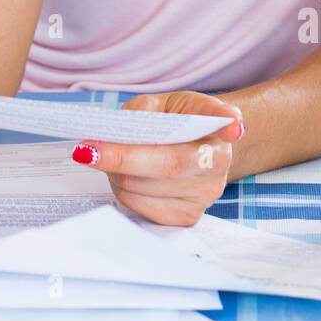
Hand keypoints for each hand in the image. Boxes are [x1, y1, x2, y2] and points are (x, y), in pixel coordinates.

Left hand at [71, 91, 244, 226]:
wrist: (192, 150)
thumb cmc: (175, 122)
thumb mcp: (161, 104)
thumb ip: (144, 112)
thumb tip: (122, 134)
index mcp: (216, 127)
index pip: (220, 122)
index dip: (225, 122)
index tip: (232, 125)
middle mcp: (219, 163)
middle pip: (168, 164)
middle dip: (122, 158)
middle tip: (88, 149)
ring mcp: (206, 195)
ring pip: (147, 189)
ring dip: (116, 174)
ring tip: (107, 158)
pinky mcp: (187, 217)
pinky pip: (143, 208)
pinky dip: (124, 191)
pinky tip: (123, 176)